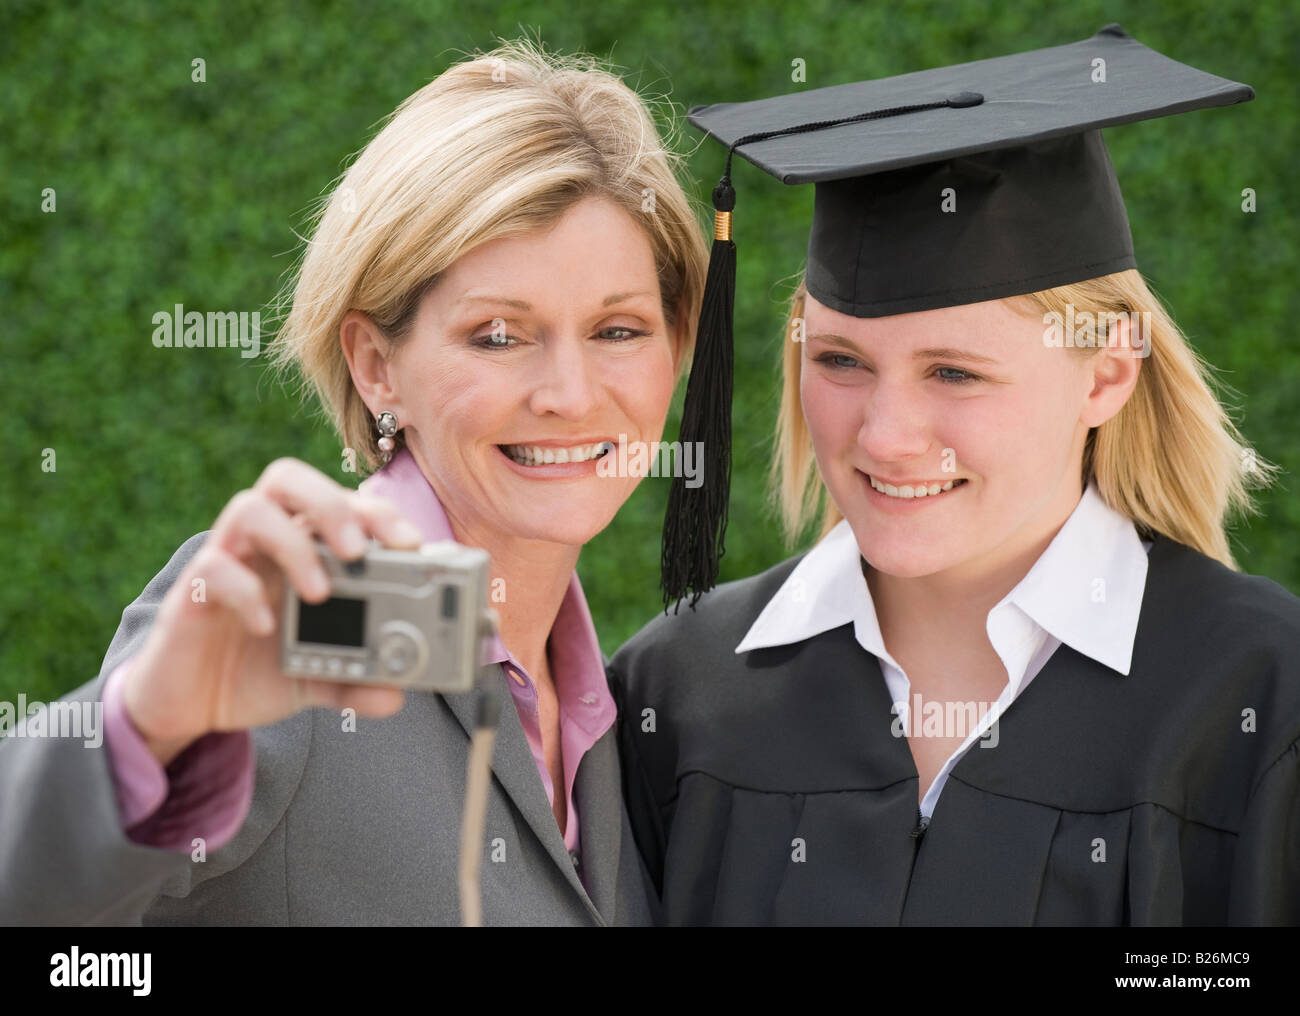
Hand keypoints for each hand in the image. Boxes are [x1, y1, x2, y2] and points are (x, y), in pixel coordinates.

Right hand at [120, 458, 423, 765]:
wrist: (190, 705)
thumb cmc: (257, 670)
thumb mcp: (318, 681)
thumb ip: (356, 682)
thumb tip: (396, 696)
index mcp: (302, 546)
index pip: (340, 502)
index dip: (379, 513)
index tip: (412, 545)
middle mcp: (263, 542)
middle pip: (290, 480)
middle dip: (332, 505)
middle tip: (360, 552)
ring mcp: (225, 561)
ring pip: (249, 508)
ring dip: (291, 544)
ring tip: (320, 592)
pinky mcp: (190, 593)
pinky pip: (211, 569)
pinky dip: (243, 591)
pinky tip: (267, 626)